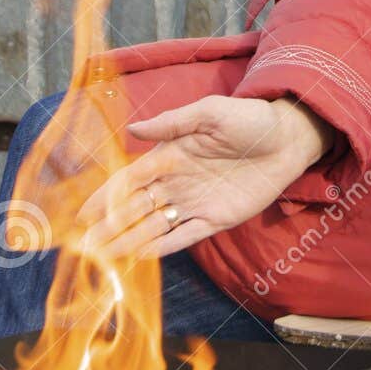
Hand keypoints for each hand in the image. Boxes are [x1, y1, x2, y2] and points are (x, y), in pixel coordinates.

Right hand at [75, 95, 333, 259]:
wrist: (288, 138)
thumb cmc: (249, 118)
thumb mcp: (210, 112)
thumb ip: (173, 123)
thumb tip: (133, 130)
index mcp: (171, 155)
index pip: (130, 180)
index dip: (106, 197)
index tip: (83, 214)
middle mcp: (178, 181)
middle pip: (137, 208)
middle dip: (111, 226)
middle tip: (85, 246)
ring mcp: (196, 202)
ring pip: (155, 225)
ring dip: (130, 240)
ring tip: (104, 257)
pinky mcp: (217, 218)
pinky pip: (186, 236)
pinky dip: (164, 246)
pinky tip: (143, 257)